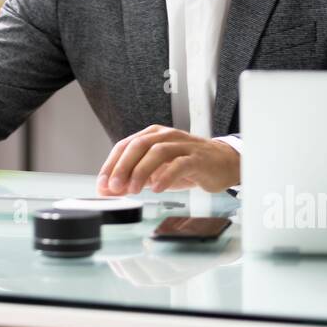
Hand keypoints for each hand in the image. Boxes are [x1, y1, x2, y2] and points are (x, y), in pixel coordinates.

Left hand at [96, 125, 239, 194]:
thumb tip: (110, 190)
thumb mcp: (156, 173)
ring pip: (158, 151)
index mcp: (153, 135)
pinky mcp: (198, 158)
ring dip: (142, 171)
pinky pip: (180, 164)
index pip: (125, 145)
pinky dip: (166, 176)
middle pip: (139, 145)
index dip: (111, 165)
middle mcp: (166, 136)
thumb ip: (133, 180)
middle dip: (123, 166)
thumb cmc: (188, 166)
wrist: (224, 163)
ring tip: (133, 190)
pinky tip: (157, 189)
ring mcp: (183, 146)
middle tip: (114, 187)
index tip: (102, 184)